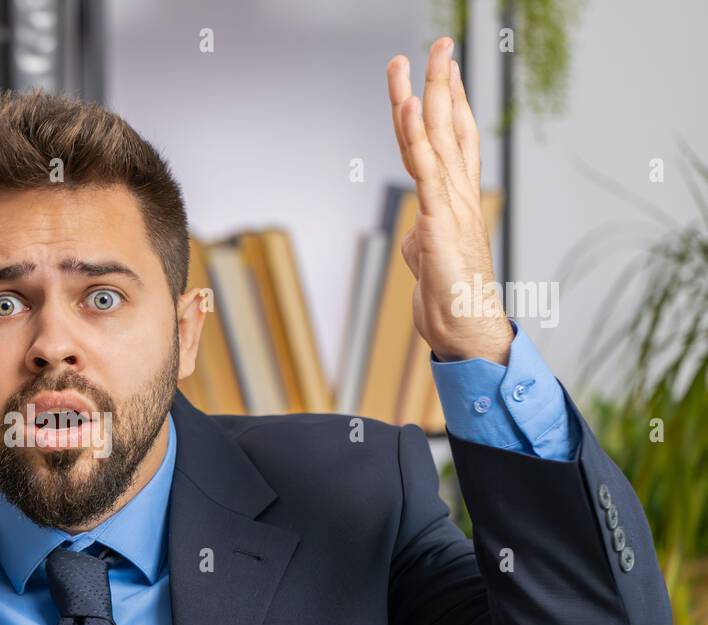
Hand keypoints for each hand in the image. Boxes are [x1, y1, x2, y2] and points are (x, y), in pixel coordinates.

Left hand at [386, 38, 510, 364]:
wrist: (467, 332)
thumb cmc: (451, 300)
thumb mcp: (429, 264)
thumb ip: (422, 239)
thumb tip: (414, 234)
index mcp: (457, 201)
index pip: (456, 141)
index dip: (451, 103)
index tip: (446, 71)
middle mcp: (458, 196)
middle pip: (449, 127)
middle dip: (443, 83)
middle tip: (439, 43)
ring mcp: (449, 206)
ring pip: (434, 139)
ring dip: (425, 96)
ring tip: (417, 59)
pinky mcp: (436, 222)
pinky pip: (423, 171)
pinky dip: (413, 138)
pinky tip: (406, 110)